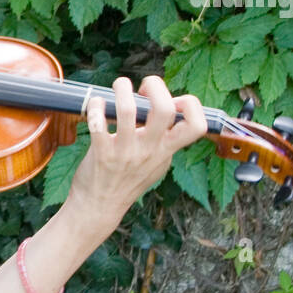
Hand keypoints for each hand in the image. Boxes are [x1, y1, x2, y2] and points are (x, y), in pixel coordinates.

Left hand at [67, 75, 208, 224]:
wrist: (100, 207)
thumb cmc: (128, 181)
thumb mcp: (157, 163)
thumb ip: (165, 139)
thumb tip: (172, 106)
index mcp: (166, 150)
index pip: (197, 126)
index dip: (191, 105)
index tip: (174, 99)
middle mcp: (149, 150)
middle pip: (164, 110)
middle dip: (155, 86)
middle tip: (144, 87)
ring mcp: (125, 152)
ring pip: (127, 110)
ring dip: (122, 89)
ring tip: (119, 86)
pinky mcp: (102, 154)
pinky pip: (98, 123)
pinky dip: (95, 107)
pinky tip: (96, 104)